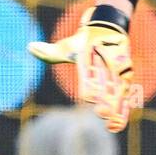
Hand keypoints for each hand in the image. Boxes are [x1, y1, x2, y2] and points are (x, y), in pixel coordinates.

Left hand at [28, 6, 139, 132]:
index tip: (88, 98)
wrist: (108, 28)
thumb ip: (49, 52)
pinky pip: (125, 96)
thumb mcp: (66, 46)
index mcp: (90, 57)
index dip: (90, 86)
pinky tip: (115, 127)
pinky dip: (121, 110)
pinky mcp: (126, 78)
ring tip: (110, 126)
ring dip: (114, 110)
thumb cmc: (82, 42)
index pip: (90, 74)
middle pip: (106, 86)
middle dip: (104, 100)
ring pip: (118, 93)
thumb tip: (29, 47)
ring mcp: (119, 71)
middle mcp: (106, 64)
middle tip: (101, 113)